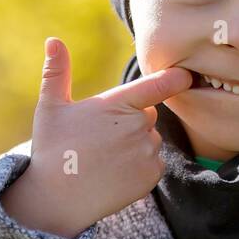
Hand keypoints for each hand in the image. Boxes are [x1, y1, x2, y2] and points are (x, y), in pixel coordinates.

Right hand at [0, 37, 191, 238]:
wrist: (57, 198)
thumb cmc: (52, 148)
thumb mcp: (51, 107)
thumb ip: (57, 72)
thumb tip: (53, 40)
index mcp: (118, 104)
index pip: (158, 86)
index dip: (176, 78)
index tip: (187, 74)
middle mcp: (138, 127)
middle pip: (147, 114)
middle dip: (131, 120)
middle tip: (100, 136)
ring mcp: (147, 152)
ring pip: (150, 139)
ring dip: (136, 144)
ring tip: (105, 157)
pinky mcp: (152, 175)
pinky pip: (154, 162)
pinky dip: (140, 165)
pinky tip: (115, 172)